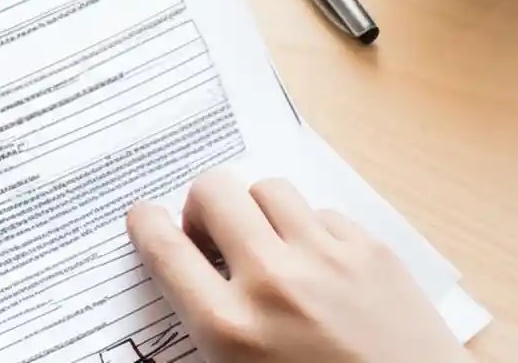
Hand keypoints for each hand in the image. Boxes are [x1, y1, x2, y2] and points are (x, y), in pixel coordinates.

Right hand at [126, 169, 468, 362]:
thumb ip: (208, 325)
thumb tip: (187, 276)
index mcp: (229, 328)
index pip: (163, 246)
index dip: (145, 223)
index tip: (147, 220)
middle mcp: (273, 282)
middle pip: (212, 190)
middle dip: (203, 207)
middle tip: (213, 236)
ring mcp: (327, 259)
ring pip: (268, 188)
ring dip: (257, 211)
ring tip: (268, 245)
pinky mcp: (373, 251)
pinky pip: (321, 212)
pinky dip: (311, 231)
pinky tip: (319, 266)